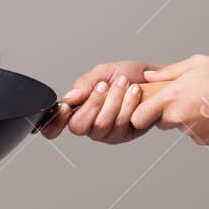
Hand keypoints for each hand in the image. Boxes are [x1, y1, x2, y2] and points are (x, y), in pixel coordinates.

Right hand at [38, 60, 153, 142]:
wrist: (155, 78)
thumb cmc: (127, 75)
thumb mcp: (102, 72)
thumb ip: (84, 83)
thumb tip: (70, 97)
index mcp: (78, 109)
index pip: (54, 127)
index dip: (53, 123)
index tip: (64, 107)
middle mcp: (89, 125)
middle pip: (78, 127)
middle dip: (92, 104)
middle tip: (103, 86)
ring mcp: (106, 133)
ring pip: (101, 125)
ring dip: (114, 101)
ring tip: (123, 83)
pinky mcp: (124, 135)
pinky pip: (120, 126)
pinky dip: (127, 105)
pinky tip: (134, 91)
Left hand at [129, 54, 208, 145]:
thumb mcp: (198, 63)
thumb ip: (169, 72)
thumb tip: (149, 77)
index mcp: (173, 96)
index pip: (138, 116)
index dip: (139, 111)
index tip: (147, 104)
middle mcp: (179, 117)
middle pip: (158, 122)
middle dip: (163, 113)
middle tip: (182, 98)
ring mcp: (191, 131)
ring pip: (178, 126)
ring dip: (185, 116)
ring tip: (206, 100)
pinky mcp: (203, 140)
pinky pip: (193, 132)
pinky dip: (199, 124)